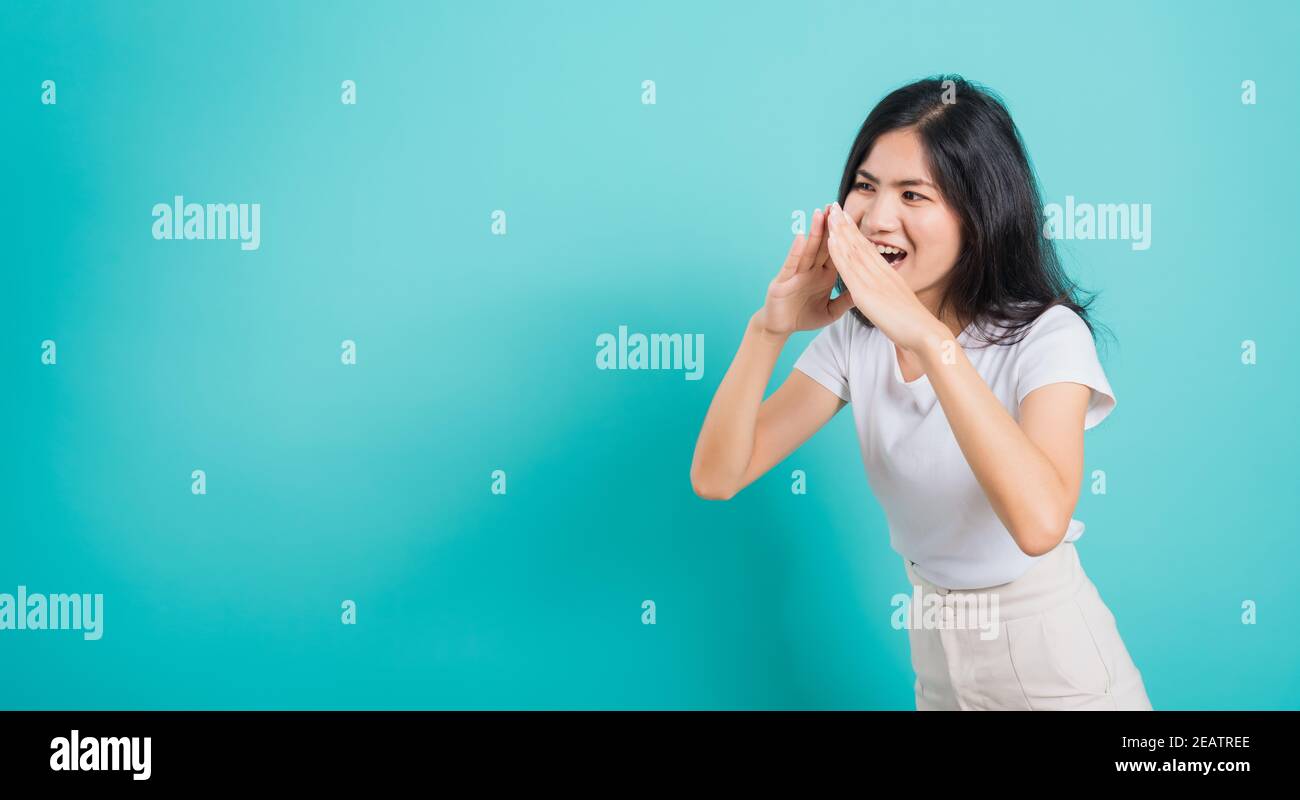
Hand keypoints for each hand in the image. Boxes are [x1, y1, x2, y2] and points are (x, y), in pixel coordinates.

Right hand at [756, 204, 855, 336]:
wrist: (781, 328)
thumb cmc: (804, 317)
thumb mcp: (830, 312)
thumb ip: (845, 301)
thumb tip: (865, 290)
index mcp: (825, 275)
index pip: (838, 252)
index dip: (845, 236)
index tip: (853, 218)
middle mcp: (811, 270)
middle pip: (823, 245)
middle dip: (829, 226)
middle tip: (836, 205)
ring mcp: (797, 274)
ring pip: (808, 250)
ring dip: (814, 232)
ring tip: (820, 213)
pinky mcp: (783, 281)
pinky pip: (791, 265)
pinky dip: (796, 252)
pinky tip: (801, 238)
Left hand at [824, 202, 942, 352]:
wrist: (923, 333)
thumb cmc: (914, 325)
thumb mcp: (901, 305)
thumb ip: (892, 296)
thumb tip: (888, 296)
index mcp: (889, 276)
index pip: (869, 250)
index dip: (856, 234)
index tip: (847, 220)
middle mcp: (881, 273)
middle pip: (860, 244)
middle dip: (845, 225)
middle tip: (834, 206)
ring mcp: (873, 280)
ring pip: (853, 250)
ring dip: (839, 231)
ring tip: (829, 214)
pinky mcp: (865, 291)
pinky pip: (849, 267)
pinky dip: (838, 251)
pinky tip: (829, 239)